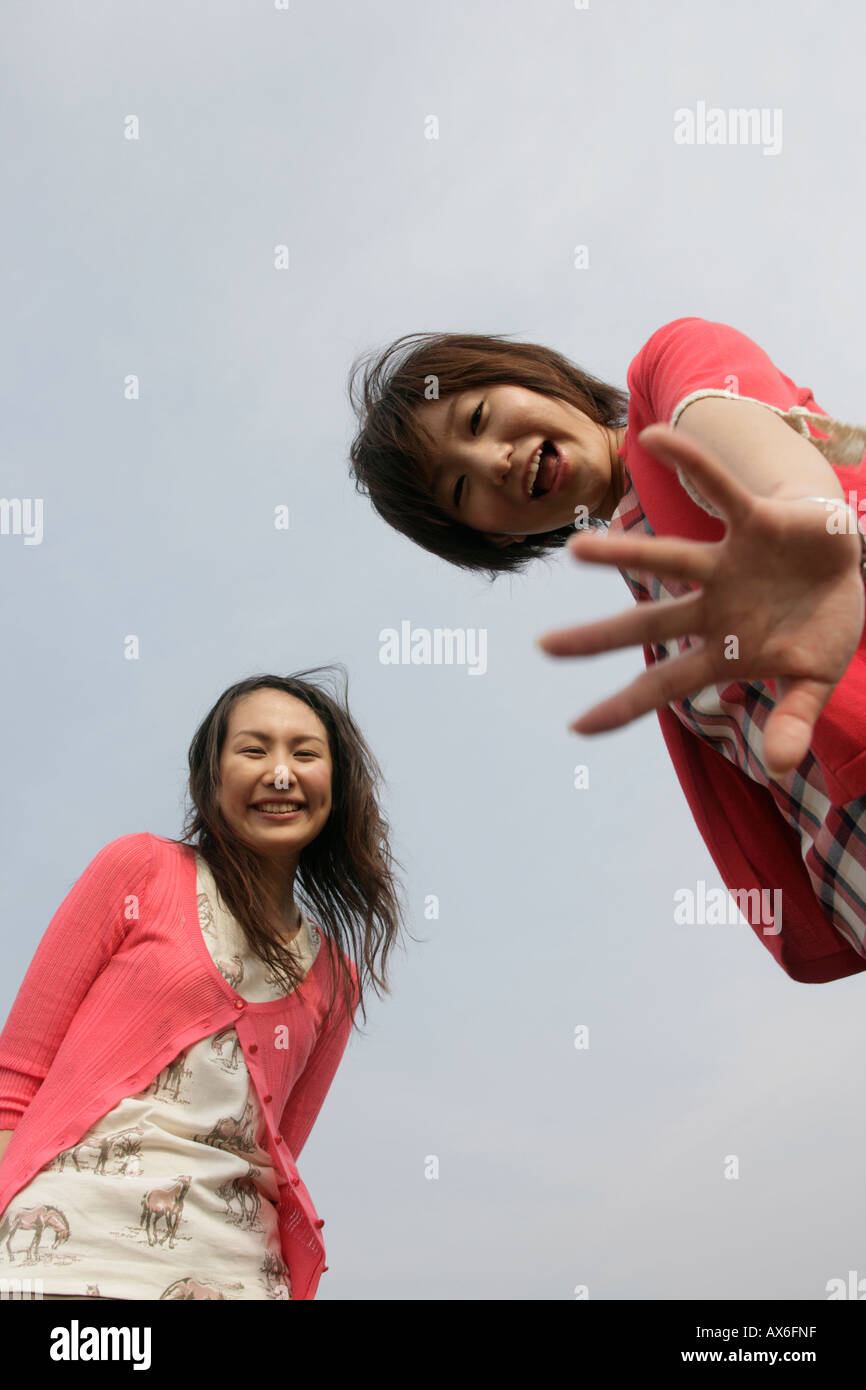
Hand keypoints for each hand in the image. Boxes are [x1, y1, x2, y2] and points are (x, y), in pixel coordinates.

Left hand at [536, 423, 864, 775]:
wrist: (849, 565)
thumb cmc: (822, 623)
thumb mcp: (815, 678)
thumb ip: (795, 718)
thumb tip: (784, 767)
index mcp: (722, 649)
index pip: (662, 684)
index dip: (623, 706)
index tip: (576, 728)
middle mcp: (712, 606)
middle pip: (646, 624)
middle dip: (598, 638)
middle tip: (543, 646)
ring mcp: (728, 564)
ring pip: (667, 559)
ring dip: (624, 557)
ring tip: (575, 551)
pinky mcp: (755, 522)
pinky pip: (720, 488)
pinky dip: (693, 464)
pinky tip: (655, 438)